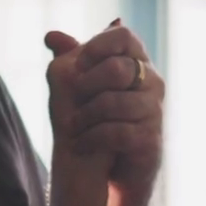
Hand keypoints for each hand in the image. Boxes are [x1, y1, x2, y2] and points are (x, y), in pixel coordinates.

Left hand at [44, 21, 163, 205]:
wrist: (107, 168)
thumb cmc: (94, 119)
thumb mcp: (75, 86)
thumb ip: (67, 59)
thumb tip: (51, 36)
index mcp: (135, 61)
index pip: (124, 37)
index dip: (97, 47)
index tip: (78, 65)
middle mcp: (152, 82)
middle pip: (119, 68)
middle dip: (87, 84)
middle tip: (73, 98)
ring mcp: (154, 112)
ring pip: (115, 102)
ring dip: (84, 116)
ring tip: (71, 127)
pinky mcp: (151, 141)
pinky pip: (119, 132)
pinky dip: (92, 138)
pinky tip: (80, 144)